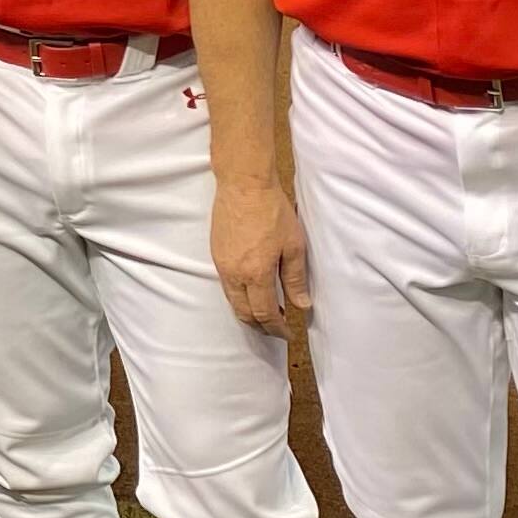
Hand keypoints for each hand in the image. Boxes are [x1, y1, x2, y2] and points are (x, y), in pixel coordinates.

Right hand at [211, 171, 311, 338]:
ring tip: (267, 313)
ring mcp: (221, 264)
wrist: (243, 184)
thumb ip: (295, 279)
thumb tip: (302, 305)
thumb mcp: (293, 246)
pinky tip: (252, 291)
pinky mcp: (215, 253)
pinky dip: (239, 297)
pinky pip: (226, 286)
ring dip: (249, 313)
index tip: (288, 333)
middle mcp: (234, 274)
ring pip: (232, 301)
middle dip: (261, 326)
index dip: (277, 328)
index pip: (265, 313)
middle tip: (277, 329)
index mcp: (256, 274)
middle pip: (244, 313)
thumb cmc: (272, 211)